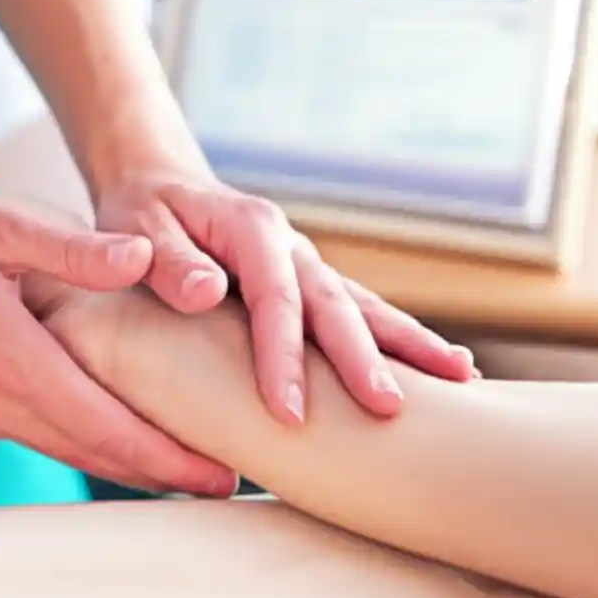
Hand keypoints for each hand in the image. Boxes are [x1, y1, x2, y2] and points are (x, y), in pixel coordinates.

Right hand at [0, 171, 235, 495]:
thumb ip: (75, 250)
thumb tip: (144, 260)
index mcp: (7, 363)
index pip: (107, 430)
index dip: (169, 458)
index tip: (219, 476)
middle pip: (88, 455)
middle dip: (155, 472)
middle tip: (214, 479)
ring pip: (55, 449)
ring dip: (114, 459)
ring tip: (172, 461)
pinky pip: (16, 436)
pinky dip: (64, 440)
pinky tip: (97, 433)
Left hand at [94, 168, 474, 425]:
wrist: (159, 186)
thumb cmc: (142, 214)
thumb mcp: (136, 228)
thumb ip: (168, 262)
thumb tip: (207, 293)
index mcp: (250, 228)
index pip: (274, 298)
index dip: (283, 354)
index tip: (288, 411)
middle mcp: (290, 244)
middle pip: (335, 303)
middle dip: (363, 357)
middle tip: (390, 408)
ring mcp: (307, 263)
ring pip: (364, 305)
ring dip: (409, 343)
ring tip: (461, 378)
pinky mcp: (311, 283)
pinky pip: (360, 311)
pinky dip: (397, 339)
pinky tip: (439, 369)